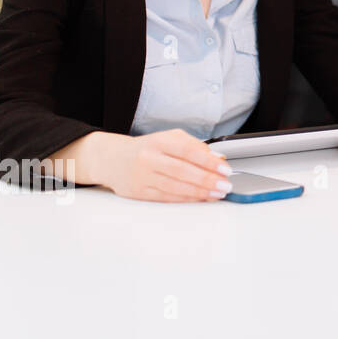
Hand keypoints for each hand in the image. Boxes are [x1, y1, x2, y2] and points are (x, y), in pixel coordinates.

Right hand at [97, 128, 234, 202]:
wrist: (113, 159)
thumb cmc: (147, 148)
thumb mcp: (169, 139)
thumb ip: (194, 146)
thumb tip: (217, 159)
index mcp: (158, 141)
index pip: (188, 151)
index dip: (208, 161)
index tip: (225, 169)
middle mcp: (148, 158)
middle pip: (182, 171)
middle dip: (208, 180)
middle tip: (225, 185)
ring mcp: (142, 176)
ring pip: (175, 187)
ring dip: (200, 192)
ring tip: (217, 193)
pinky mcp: (138, 192)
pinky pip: (166, 197)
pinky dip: (186, 199)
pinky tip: (200, 198)